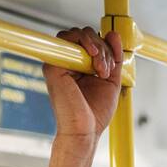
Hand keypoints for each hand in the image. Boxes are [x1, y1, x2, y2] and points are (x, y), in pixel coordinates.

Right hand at [44, 27, 123, 142]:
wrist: (85, 131)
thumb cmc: (94, 114)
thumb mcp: (111, 81)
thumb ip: (114, 59)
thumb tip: (113, 35)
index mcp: (79, 66)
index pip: (91, 41)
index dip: (105, 46)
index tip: (114, 62)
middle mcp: (67, 62)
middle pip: (84, 35)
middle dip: (102, 48)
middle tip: (107, 70)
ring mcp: (59, 63)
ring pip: (76, 34)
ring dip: (96, 47)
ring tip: (102, 70)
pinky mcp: (52, 66)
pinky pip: (66, 41)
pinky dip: (85, 47)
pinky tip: (94, 65)